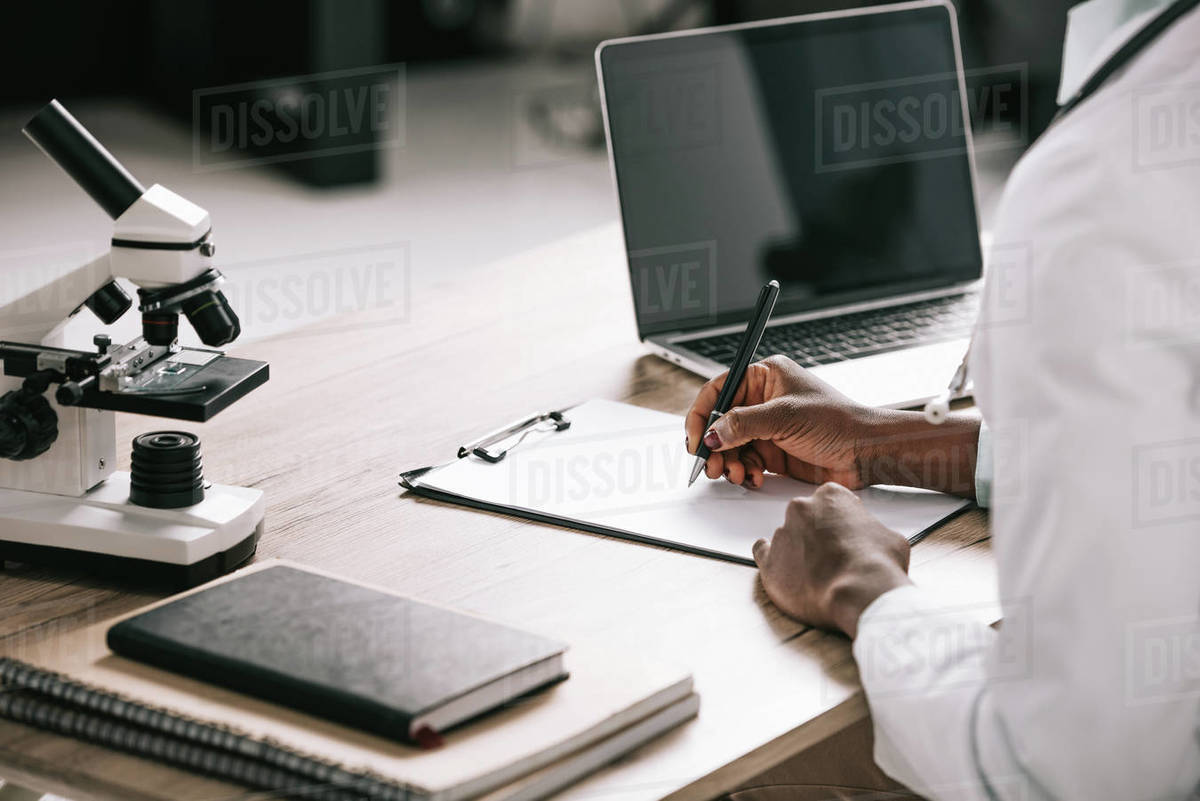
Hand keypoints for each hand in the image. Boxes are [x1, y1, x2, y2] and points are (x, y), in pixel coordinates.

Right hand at [684, 355, 881, 487]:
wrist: (867, 452)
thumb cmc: (838, 421)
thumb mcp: (785, 416)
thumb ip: (744, 423)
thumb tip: (712, 433)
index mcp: (765, 376)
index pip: (719, 389)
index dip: (702, 413)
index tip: (695, 437)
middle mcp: (762, 400)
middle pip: (720, 422)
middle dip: (713, 445)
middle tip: (712, 465)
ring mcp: (767, 428)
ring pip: (730, 446)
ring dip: (728, 463)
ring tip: (736, 474)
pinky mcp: (773, 452)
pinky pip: (746, 462)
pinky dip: (745, 472)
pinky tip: (754, 478)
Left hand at [753, 482, 910, 636]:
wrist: (858, 593)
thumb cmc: (876, 565)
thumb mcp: (889, 537)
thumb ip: (871, 531)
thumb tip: (872, 541)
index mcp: (830, 496)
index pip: (831, 502)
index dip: (840, 521)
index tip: (845, 534)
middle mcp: (801, 509)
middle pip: (806, 518)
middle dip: (817, 535)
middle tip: (833, 556)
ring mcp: (782, 534)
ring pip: (788, 538)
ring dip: (799, 552)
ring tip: (818, 574)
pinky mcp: (769, 561)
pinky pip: (763, 554)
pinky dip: (774, 560)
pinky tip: (784, 567)